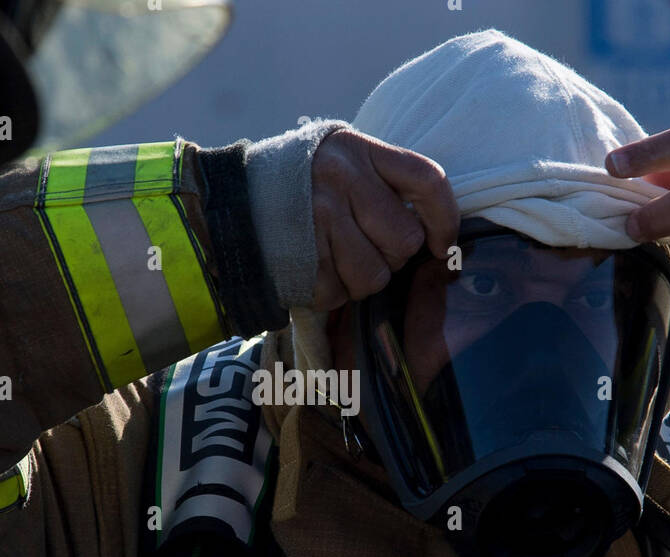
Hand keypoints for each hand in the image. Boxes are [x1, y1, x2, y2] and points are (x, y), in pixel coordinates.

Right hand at [311, 129, 459, 310]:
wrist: (224, 202)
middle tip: (363, 247)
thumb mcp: (338, 160)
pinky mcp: (299, 254)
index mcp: (357, 149)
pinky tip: (312, 271)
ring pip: (375, 275)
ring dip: (361, 280)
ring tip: (336, 262)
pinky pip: (338, 293)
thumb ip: (381, 181)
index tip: (441, 244)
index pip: (427, 180)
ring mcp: (318, 216)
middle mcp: (340, 178)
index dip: (445, 219)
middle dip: (392, 256)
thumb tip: (432, 231)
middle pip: (405, 239)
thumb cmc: (297, 186)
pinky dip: (329, 293)